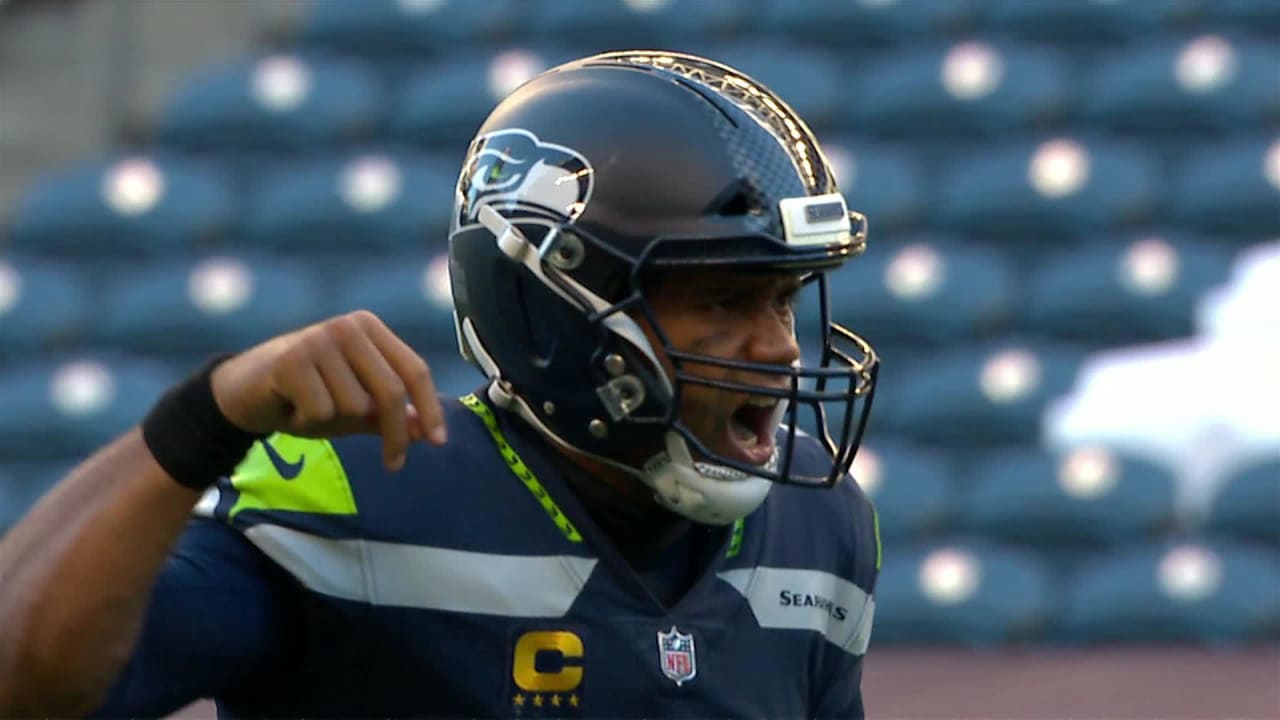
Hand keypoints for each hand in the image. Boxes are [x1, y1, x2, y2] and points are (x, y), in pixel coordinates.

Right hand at [210, 310, 447, 470]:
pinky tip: (291, 408)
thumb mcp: (356, 409)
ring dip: (335, 424)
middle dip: (395, 435)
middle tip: (394, 464)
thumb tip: (430, 431)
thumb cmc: (305, 397)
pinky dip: (308, 422)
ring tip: (311, 410)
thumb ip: (393, 415)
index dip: (430, 408)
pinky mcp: (292, 359)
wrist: (242, 393)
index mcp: (370, 329)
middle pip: (390, 392)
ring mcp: (319, 339)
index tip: (439, 443)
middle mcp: (348, 327)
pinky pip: (321, 411)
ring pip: (354, 406)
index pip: (414, 370)